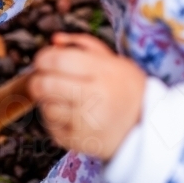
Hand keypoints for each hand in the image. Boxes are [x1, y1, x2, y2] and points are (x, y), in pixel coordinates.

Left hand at [28, 33, 146, 159]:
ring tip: (63, 99)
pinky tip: (70, 116)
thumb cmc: (126, 89)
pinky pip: (51, 127)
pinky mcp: (80, 142)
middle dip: (37, 80)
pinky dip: (55, 120)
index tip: (44, 60)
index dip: (43, 58)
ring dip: (48, 101)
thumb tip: (54, 40)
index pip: (56, 60)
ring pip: (46, 107)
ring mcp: (87, 123)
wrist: (146, 127)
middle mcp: (95, 98)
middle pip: (44, 85)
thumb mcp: (114, 61)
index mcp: (103, 72)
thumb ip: (83, 45)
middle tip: (43, 79)